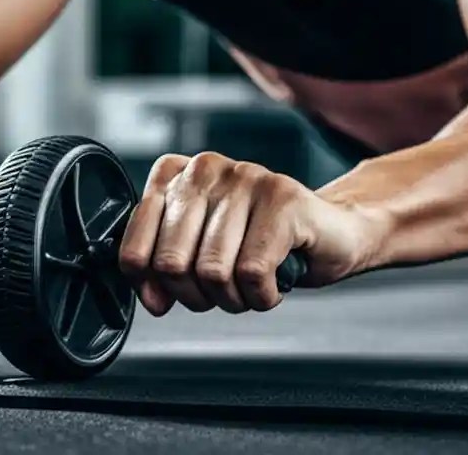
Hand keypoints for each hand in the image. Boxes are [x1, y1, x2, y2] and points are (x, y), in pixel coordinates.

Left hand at [118, 152, 383, 316]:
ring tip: (250, 286)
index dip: (148, 283)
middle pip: (172, 262)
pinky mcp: (282, 199)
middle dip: (196, 296)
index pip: (134, 242)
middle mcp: (206, 167)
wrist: (333, 234)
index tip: (166, 296)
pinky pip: (251, 273)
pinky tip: (273, 284)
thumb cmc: (263, 244)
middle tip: (221, 293)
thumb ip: (165, 268)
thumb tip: (153, 299)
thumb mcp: (201, 251)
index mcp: (176, 175)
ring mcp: (246, 178)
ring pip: (212, 271)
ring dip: (233, 299)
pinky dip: (262, 296)